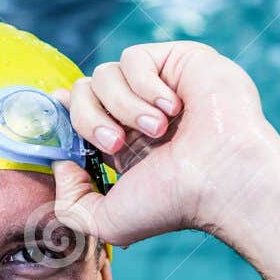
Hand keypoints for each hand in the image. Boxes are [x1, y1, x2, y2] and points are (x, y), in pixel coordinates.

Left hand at [50, 41, 279, 244]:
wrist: (222, 178)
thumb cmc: (173, 203)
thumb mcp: (106, 222)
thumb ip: (70, 204)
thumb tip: (61, 163)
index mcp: (123, 145)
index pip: (78, 112)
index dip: (63, 112)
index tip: (58, 114)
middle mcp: (137, 113)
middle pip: (82, 92)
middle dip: (90, 119)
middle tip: (117, 143)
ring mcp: (157, 86)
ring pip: (103, 75)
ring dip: (123, 106)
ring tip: (157, 130)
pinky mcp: (177, 60)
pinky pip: (133, 57)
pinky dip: (144, 84)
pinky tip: (171, 107)